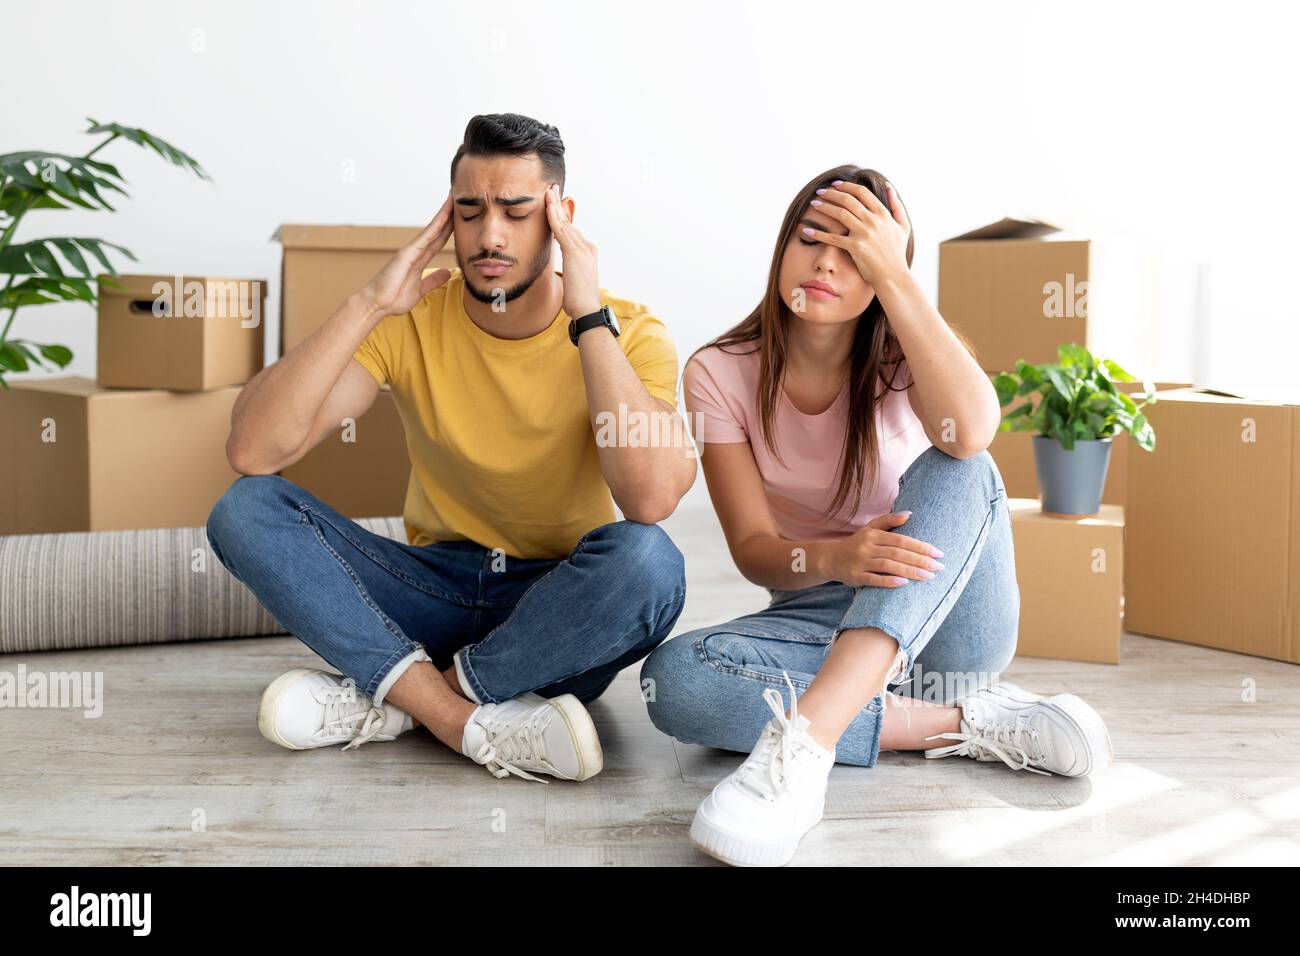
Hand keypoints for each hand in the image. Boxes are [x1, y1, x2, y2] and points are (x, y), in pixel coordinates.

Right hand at [359, 194, 453, 316]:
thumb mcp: (420, 290)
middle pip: (438, 231)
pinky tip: (445, 215)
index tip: (462, 218)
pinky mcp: (407, 253)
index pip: (439, 241)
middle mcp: (416, 252)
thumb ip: (433, 280)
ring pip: (433, 229)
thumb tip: (447, 272)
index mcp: (420, 260)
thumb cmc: (394, 298)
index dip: (451, 229)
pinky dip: (436, 225)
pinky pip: (425, 237)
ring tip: (454, 199)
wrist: (377, 304)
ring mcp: (411, 250)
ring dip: (444, 214)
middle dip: (450, 216)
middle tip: (460, 200)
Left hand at [544, 184, 600, 319]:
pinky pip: (561, 231)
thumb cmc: (579, 301)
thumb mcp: (575, 280)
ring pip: (565, 223)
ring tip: (547, 191)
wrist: (587, 309)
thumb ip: (571, 268)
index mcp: (588, 252)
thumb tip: (566, 269)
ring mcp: (582, 248)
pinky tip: (547, 207)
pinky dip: (554, 217)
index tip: (555, 204)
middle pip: (569, 222)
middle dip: (559, 205)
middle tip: (551, 189)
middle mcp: (587, 247)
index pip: (571, 230)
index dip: (562, 216)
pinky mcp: (574, 252)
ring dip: (555, 206)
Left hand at [801, 180, 910, 286]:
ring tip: (813, 204)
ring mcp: (864, 233)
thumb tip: (888, 186)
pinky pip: (832, 237)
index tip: (835, 184)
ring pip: (840, 213)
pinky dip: (818, 233)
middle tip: (820, 192)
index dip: (846, 186)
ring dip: (824, 206)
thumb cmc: (897, 254)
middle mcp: (873, 221)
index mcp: (883, 214)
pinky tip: (806, 230)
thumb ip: (896, 206)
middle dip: (831, 193)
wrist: (894, 276)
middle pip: (848, 200)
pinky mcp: (855, 247)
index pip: (862, 193)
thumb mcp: (903, 227)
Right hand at [817, 511, 944, 587]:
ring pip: (888, 566)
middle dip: (920, 560)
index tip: (939, 553)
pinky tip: (904, 583)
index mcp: (873, 535)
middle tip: (939, 567)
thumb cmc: (856, 544)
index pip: (901, 540)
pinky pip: (873, 579)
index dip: (921, 546)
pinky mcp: (855, 577)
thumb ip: (889, 521)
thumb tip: (910, 513)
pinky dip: (889, 581)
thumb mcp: (870, 529)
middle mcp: (867, 547)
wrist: (830, 559)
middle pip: (897, 553)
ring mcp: (860, 562)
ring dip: (910, 571)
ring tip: (928, 576)